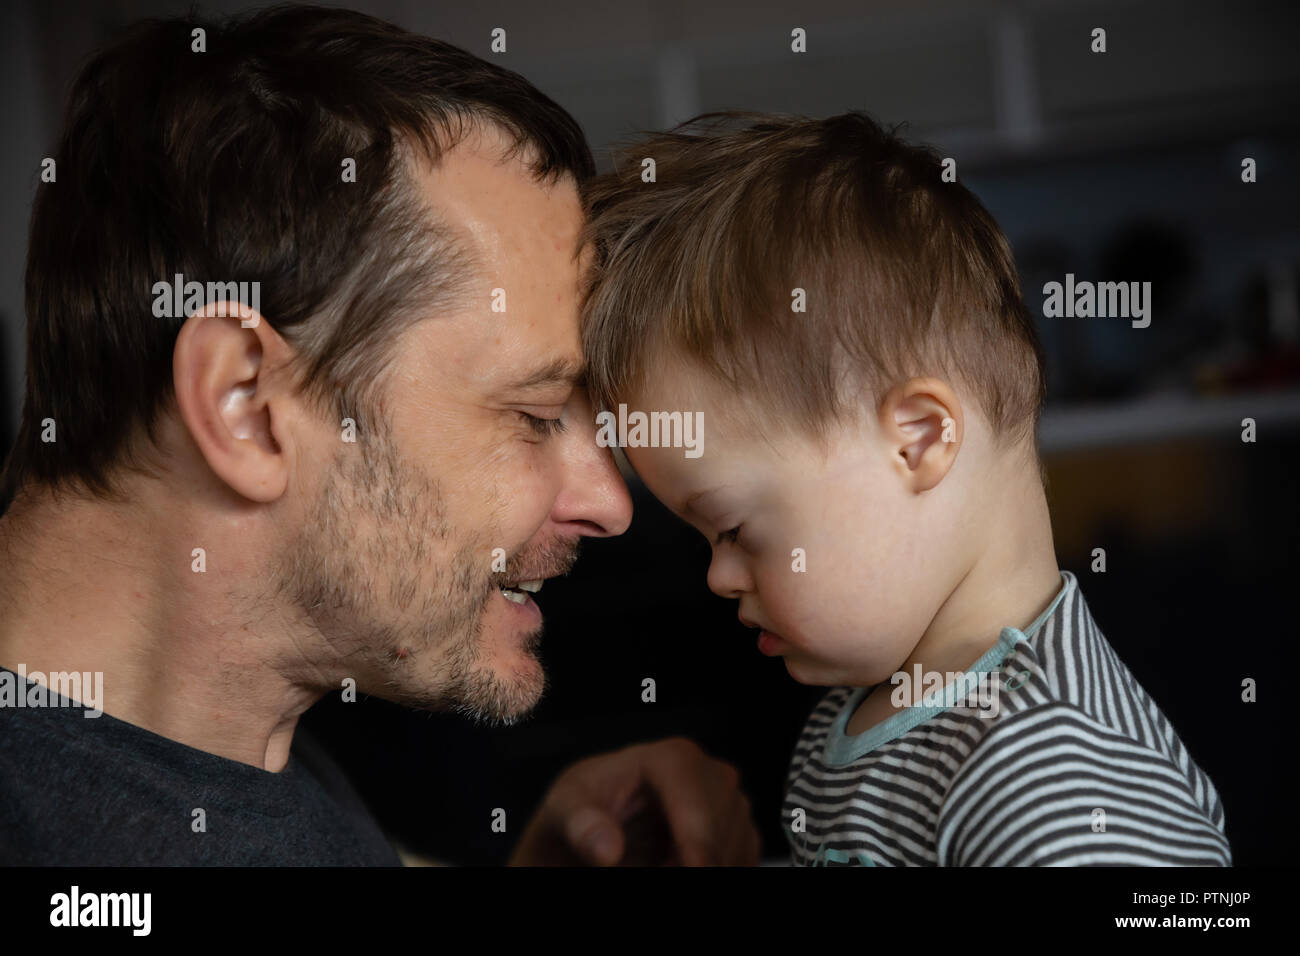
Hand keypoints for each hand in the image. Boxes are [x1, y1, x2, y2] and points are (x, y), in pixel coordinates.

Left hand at [507, 737, 760, 865]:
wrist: (591, 830)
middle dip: (700, 856)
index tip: (690, 868)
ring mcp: (725, 800)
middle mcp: (705, 771)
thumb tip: (606, 847)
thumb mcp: (564, 812)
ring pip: (738, 840)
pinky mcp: (735, 828)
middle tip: (663, 870)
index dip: (695, 836)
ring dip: (711, 863)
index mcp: (668, 757)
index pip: (694, 792)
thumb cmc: (580, 812)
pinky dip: (723, 866)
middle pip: (723, 817)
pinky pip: (745, 856)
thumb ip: (581, 825)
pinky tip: (682, 866)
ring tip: (662, 865)